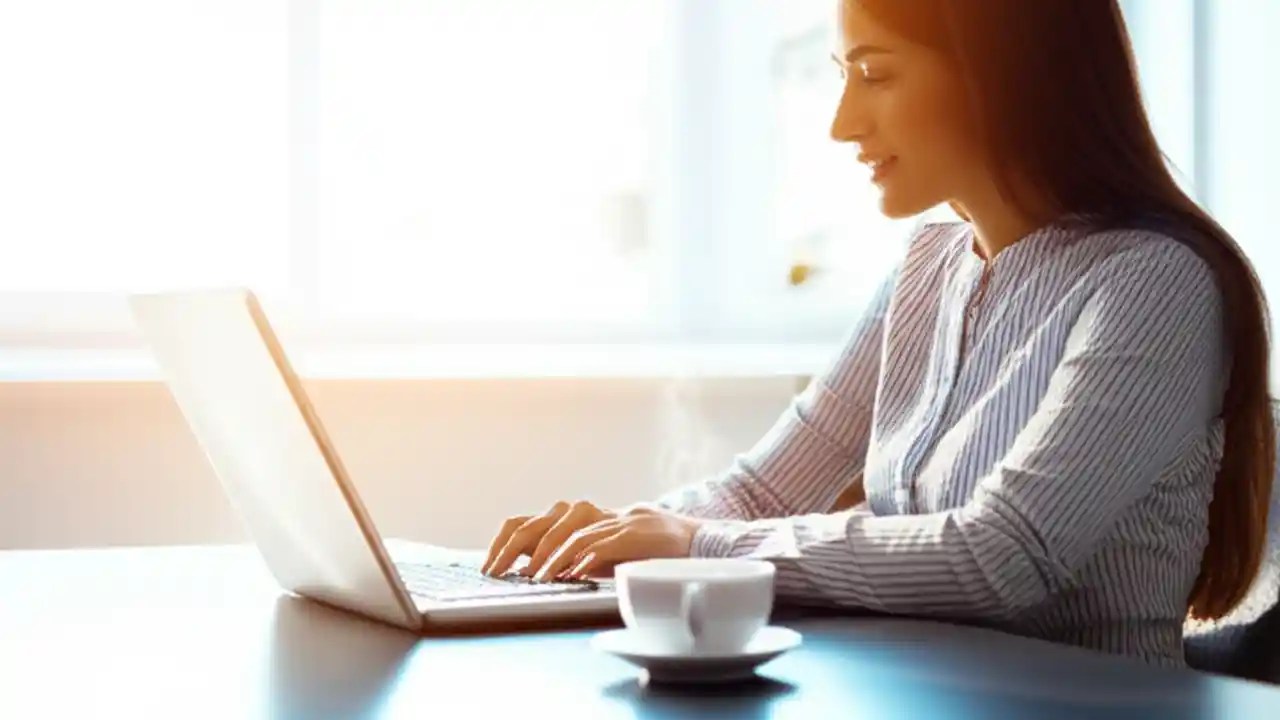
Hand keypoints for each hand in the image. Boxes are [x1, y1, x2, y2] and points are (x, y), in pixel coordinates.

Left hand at [481, 500, 700, 580]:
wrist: (692, 539)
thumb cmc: (642, 550)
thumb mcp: (598, 552)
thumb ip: (570, 556)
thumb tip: (532, 571)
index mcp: (577, 518)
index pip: (529, 522)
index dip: (505, 542)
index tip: (490, 567)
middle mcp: (590, 514)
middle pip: (541, 523)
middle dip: (515, 549)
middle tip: (499, 573)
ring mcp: (612, 520)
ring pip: (571, 533)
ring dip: (549, 558)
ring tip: (536, 580)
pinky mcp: (634, 531)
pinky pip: (603, 543)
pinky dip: (586, 558)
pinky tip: (573, 574)